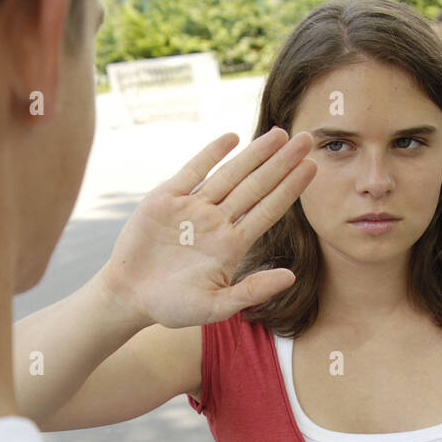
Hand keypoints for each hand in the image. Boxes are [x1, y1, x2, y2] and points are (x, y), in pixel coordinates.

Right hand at [99, 127, 316, 331]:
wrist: (128, 296)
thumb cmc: (172, 306)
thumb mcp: (215, 306)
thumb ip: (252, 291)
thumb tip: (291, 277)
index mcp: (232, 245)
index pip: (268, 210)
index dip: (290, 189)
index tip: (313, 168)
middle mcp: (217, 222)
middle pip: (256, 187)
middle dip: (281, 163)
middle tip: (308, 139)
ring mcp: (193, 208)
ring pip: (230, 175)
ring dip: (254, 154)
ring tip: (280, 134)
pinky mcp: (166, 199)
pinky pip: (193, 171)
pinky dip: (211, 154)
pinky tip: (232, 138)